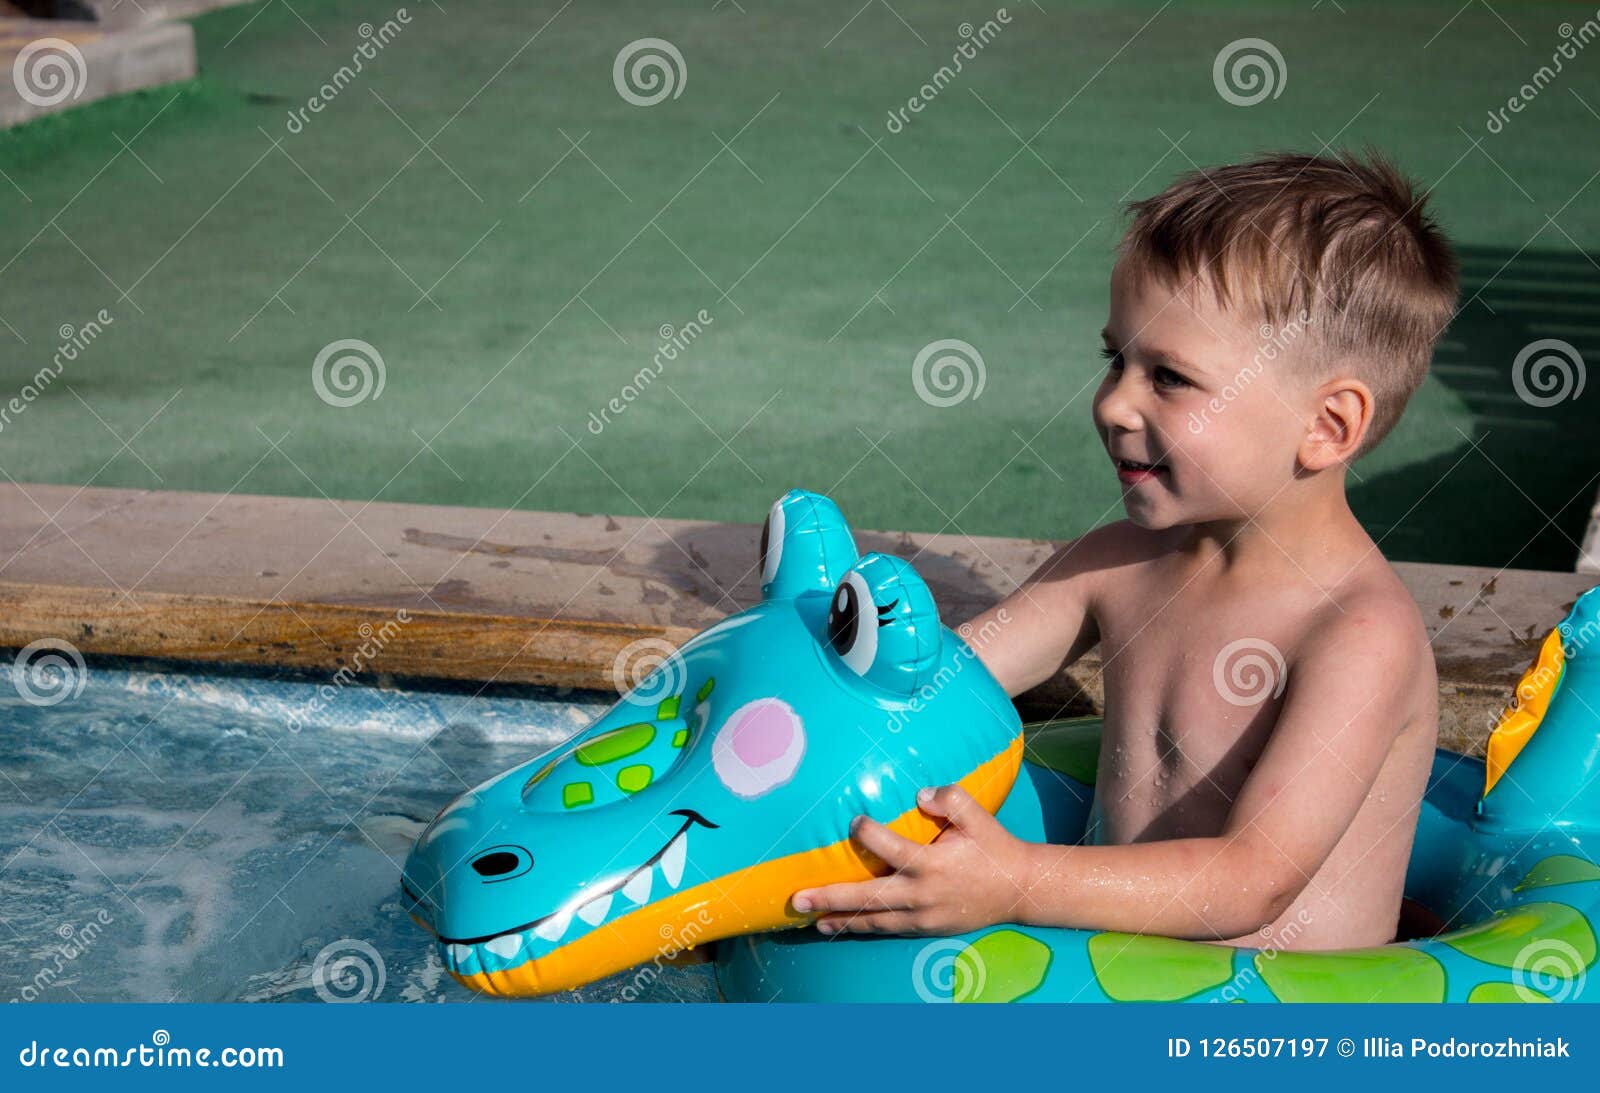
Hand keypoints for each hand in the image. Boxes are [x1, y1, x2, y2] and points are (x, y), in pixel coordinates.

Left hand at [790, 785, 1032, 935]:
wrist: (1019, 889)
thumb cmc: (995, 848)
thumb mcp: (978, 816)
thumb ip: (950, 799)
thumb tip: (918, 794)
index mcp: (931, 864)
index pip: (888, 848)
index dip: (866, 834)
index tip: (854, 822)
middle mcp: (922, 894)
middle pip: (867, 899)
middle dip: (830, 898)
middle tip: (797, 898)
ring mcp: (923, 917)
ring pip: (874, 922)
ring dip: (841, 920)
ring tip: (811, 920)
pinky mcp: (927, 929)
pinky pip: (890, 931)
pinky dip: (865, 930)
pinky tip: (844, 927)